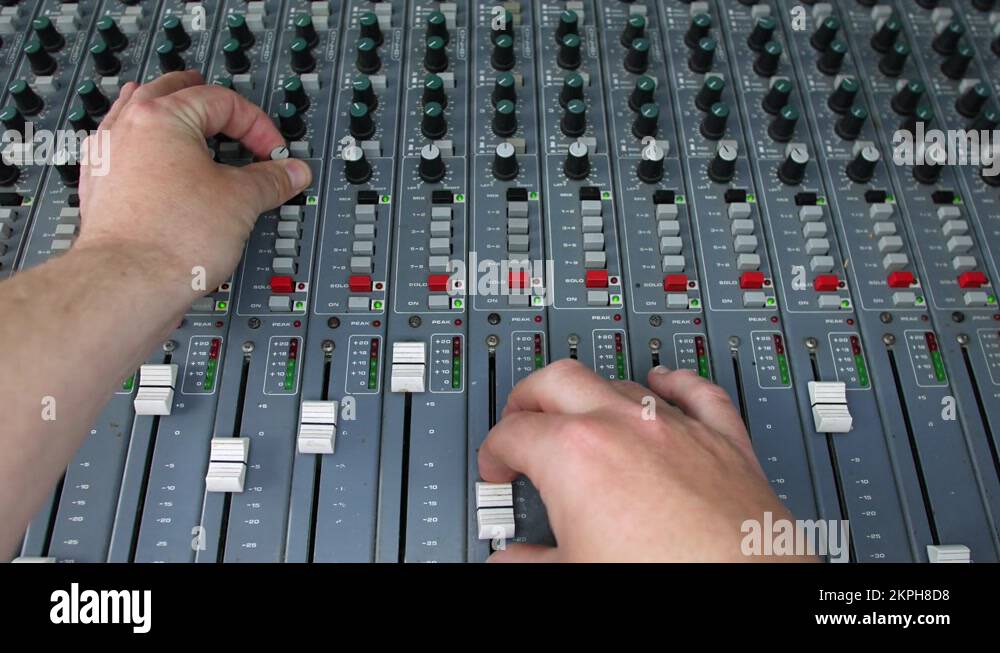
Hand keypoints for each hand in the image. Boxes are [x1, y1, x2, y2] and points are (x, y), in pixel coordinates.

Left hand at [75, 71, 310, 298]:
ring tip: (185, 120)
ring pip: (139, 119)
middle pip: (171, 94)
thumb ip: (271, 180)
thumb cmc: (170, 239)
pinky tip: (157, 165)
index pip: (221, 101)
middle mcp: (126, 129)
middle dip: (207, 102)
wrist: (128, 284)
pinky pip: (124, 152)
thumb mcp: (241, 201)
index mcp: (161, 116)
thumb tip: (291, 173)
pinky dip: (147, 150)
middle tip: (228, 112)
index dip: (257, 125)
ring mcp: (107, 158)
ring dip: (169, 117)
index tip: (274, 154)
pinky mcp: (101, 189)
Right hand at [478, 360, 808, 561]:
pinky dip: (675, 381)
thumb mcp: (571, 573)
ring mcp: (678, 428)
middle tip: (519, 419)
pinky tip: (664, 380)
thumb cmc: (666, 579)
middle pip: (558, 381)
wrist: (742, 595)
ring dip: (591, 392)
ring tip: (578, 412)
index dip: (494, 451)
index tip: (497, 468)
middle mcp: (625, 427)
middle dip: (530, 396)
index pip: (513, 432)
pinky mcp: (725, 442)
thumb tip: (511, 563)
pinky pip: (698, 392)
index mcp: (575, 454)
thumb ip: (529, 560)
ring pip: (621, 381)